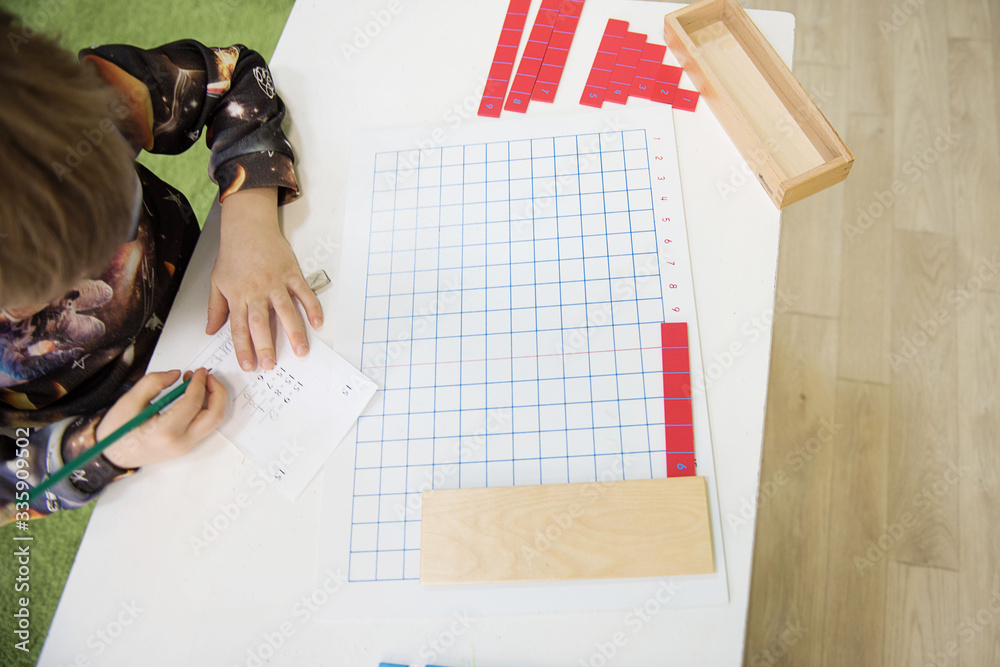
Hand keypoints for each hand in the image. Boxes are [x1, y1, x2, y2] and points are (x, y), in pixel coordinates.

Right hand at [100, 369, 225, 468]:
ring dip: (213, 399)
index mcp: (165, 432)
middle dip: (217, 392)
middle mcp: (179, 442)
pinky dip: (206, 408)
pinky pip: (204, 425)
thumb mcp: (129, 401)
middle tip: (206, 376)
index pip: (193, 403)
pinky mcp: (185, 446)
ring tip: (199, 383)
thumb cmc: (117, 431)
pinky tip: (195, 395)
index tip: (197, 371)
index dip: (198, 383)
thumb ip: (154, 382)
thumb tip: (176, 374)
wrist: (111, 456)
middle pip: (213, 415)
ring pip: (213, 421)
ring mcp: (185, 447)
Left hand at [207, 187, 323, 370]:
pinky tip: (317, 323)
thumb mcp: (217, 281)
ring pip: (285, 311)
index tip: (248, 365)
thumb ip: (215, 308)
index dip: (243, 348)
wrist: (247, 226)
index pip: (239, 328)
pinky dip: (312, 307)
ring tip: (301, 351)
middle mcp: (256, 292)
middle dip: (265, 346)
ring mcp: (275, 283)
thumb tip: (210, 330)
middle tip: (270, 364)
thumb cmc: (233, 254)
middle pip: (261, 324)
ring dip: (294, 333)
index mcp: (237, 296)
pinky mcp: (291, 273)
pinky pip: (304, 293)